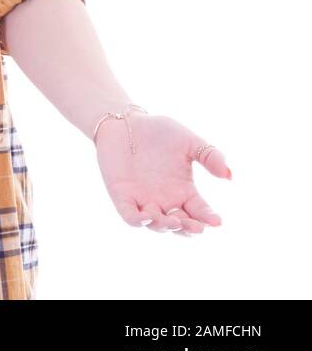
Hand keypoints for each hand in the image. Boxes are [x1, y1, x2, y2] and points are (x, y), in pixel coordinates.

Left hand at [95, 112, 230, 235]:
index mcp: (184, 191)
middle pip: (179, 224)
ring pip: (156, 223)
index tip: (217, 222)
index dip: (208, 218)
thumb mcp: (189, 141)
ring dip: (165, 226)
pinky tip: (147, 217)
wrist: (126, 122)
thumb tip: (229, 175)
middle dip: (188, 228)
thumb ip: (210, 156)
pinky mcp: (121, 195)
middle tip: (197, 227)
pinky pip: (129, 215)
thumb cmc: (158, 132)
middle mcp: (165, 200)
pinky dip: (137, 220)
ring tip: (175, 222)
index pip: (199, 211)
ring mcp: (143, 200)